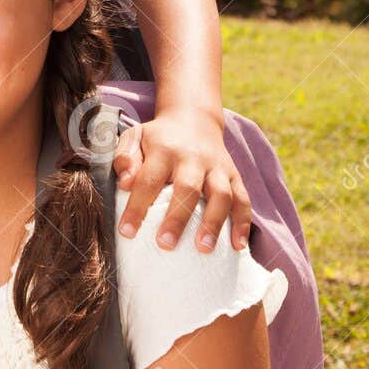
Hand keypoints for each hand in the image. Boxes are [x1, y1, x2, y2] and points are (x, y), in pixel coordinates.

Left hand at [114, 107, 251, 251]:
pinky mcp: (235, 175)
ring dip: (214, 223)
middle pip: (188, 188)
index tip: (127, 232)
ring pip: (221, 195)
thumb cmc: (157, 138)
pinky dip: (243, 223)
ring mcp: (217, 167)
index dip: (137, 207)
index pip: (148, 180)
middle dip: (177, 218)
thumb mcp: (134, 138)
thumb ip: (125, 158)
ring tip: (204, 249)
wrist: (193, 119)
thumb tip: (125, 184)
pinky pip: (243, 200)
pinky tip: (238, 245)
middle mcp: (193, 158)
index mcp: (164, 150)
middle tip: (165, 245)